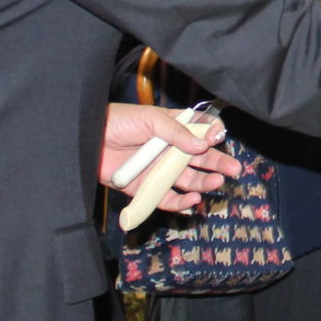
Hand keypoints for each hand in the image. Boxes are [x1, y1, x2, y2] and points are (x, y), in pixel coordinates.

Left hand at [100, 102, 240, 212]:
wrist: (86, 141)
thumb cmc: (117, 121)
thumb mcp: (149, 119)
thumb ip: (176, 132)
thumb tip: (202, 145)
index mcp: (173, 127)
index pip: (201, 131)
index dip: (212, 136)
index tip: (218, 138)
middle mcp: (169, 150)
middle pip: (199, 159)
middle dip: (218, 163)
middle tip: (234, 169)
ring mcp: (158, 170)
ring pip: (187, 180)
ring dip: (203, 182)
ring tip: (216, 183)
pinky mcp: (146, 188)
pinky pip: (167, 198)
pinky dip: (180, 202)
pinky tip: (192, 199)